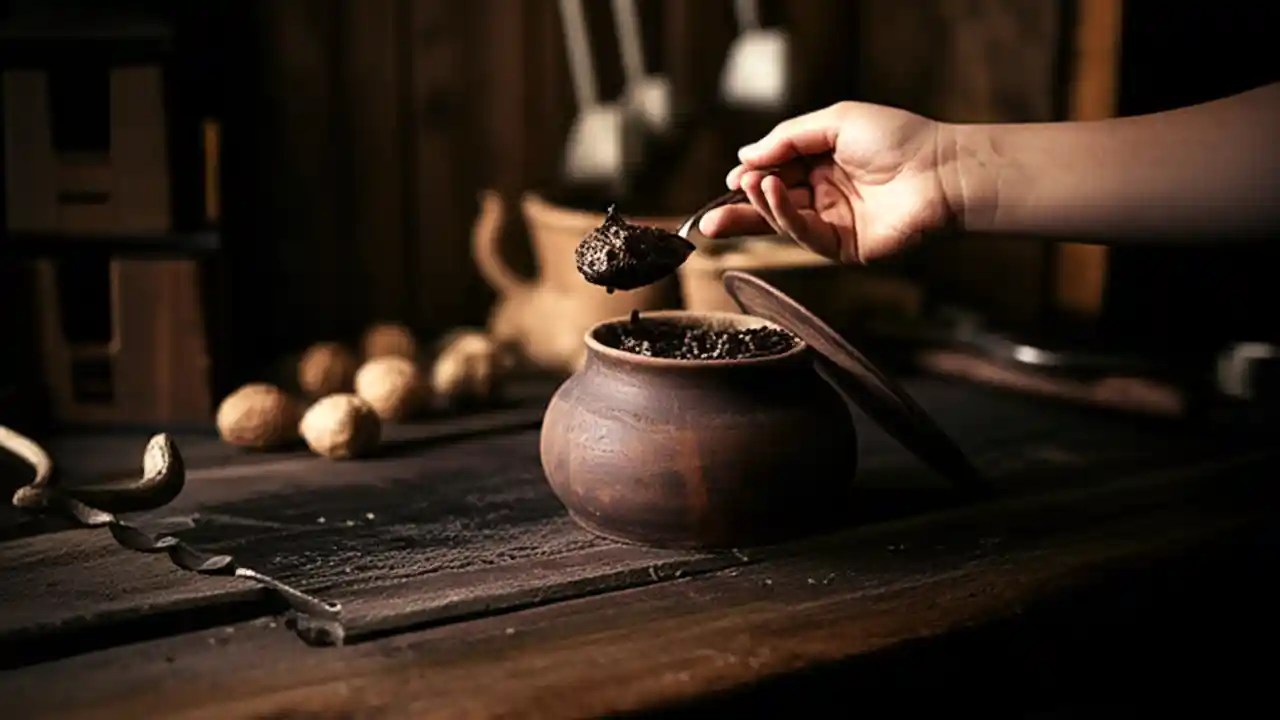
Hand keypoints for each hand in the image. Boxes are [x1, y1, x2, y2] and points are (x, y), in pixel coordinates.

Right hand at [698, 101, 953, 263]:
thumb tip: (745, 156)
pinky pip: (804, 234)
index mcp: (824, 164)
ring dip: (758, 208)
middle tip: (707, 219)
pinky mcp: (844, 247)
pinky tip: (770, 194)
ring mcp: (834, 223)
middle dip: (739, 211)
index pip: (775, 175)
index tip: (733, 176)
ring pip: (782, 223)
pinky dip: (782, 216)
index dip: (751, 178)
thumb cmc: (897, 138)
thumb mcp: (834, 122)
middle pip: (771, 207)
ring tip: (745, 187)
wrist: (940, 170)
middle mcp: (825, 196)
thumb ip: (787, 139)